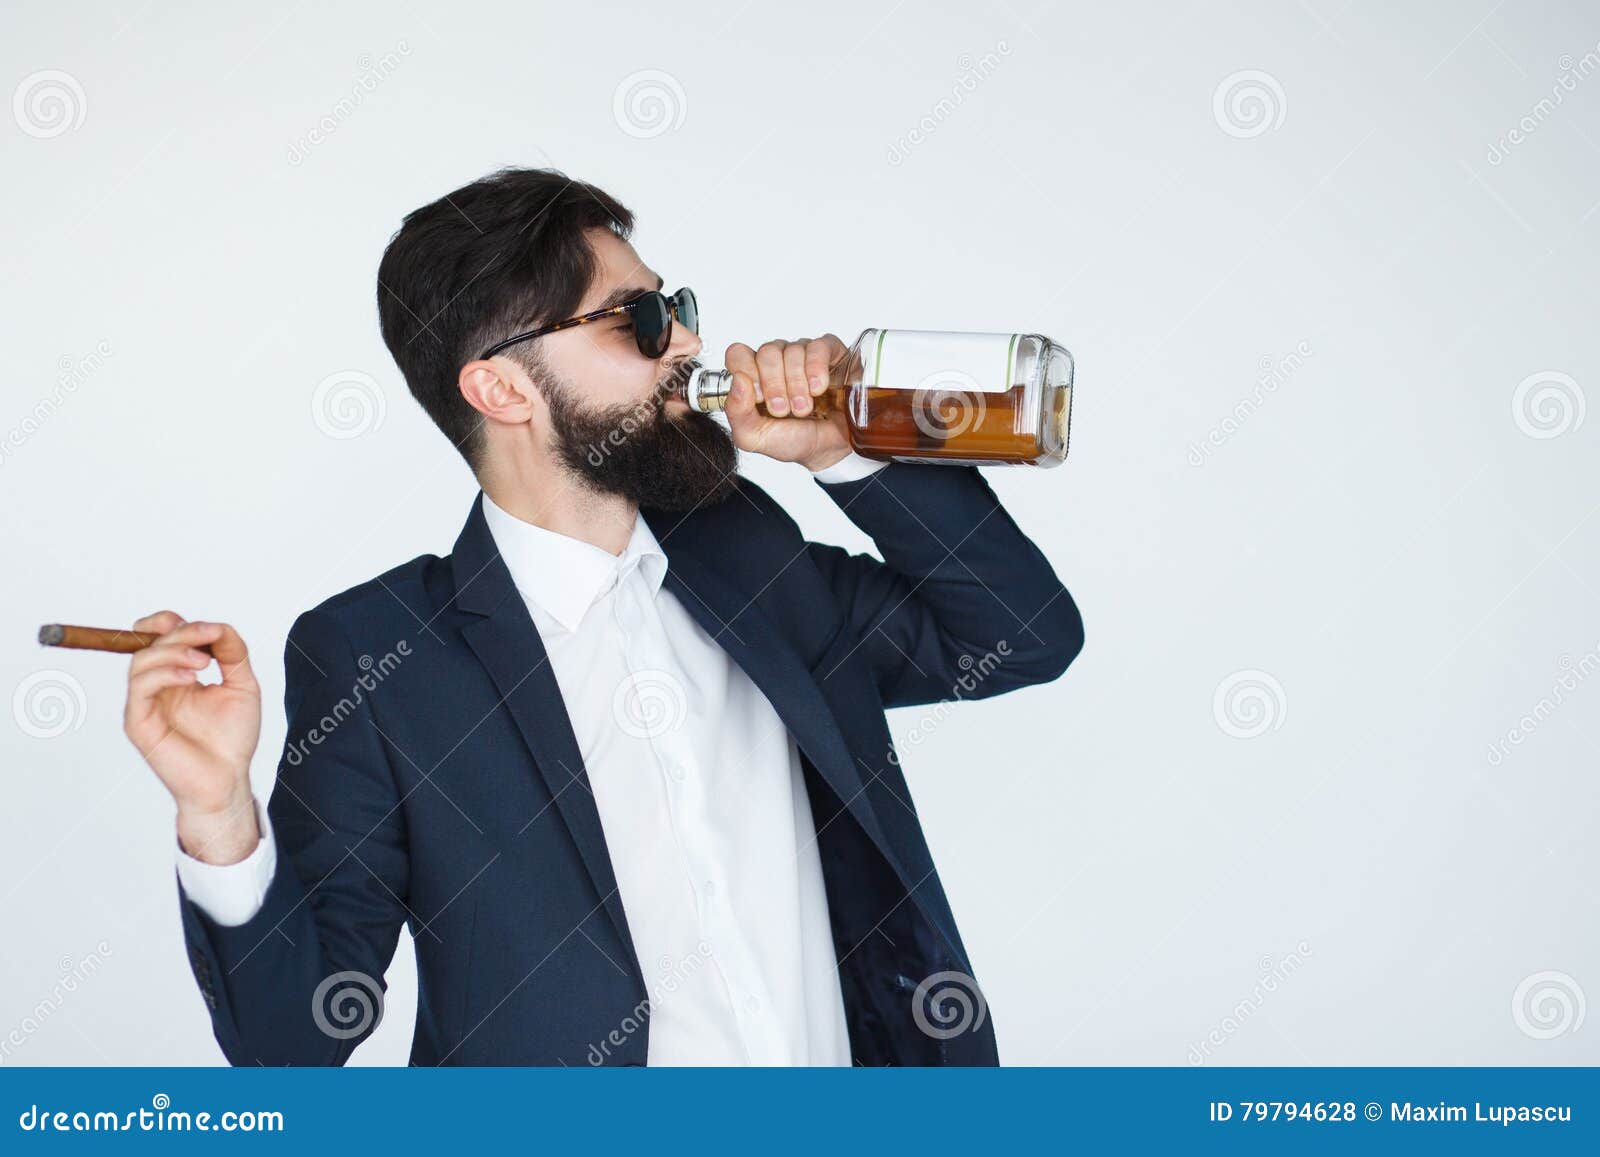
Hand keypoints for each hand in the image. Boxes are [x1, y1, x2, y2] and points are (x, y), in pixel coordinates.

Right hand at [122, 610, 262, 864]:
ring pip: (141, 661)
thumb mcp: (242, 685)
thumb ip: (233, 653)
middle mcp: (157, 686)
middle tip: (210, 637)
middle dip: (181, 633)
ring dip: (172, 651)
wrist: (228, 779)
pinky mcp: (138, 723)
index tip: (212, 629)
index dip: (177, 623)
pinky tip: (192, 679)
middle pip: (151, 642)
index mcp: (178, 674)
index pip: (162, 635)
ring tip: (203, 663)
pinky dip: (164, 674)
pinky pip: (139, 688)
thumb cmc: (232, 738)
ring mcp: (145, 704)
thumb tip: (219, 626)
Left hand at [723, 335, 852, 471]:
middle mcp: (777, 362)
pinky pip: (818, 347)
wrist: (831, 448)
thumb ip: (736, 412)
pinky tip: (818, 388)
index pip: (738, 354)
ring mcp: (803, 355)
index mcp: (754, 377)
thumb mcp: (755, 437)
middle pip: (766, 352)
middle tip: (783, 409)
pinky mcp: (829, 352)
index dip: (746, 371)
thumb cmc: (794, 440)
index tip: (759, 397)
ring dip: (797, 384)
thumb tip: (738, 380)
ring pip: (792, 351)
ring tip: (804, 407)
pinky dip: (816, 369)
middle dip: (774, 385)